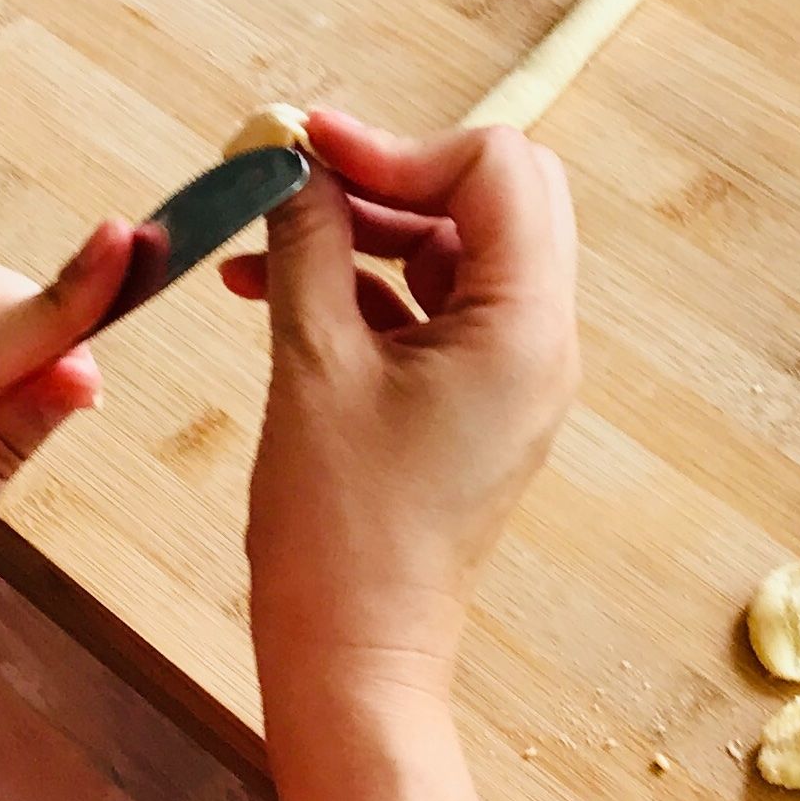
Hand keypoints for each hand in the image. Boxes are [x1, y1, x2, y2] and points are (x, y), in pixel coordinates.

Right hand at [220, 111, 578, 702]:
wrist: (356, 656)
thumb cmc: (340, 530)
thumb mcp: (314, 365)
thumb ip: (308, 244)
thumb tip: (290, 157)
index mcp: (525, 327)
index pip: (495, 170)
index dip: (397, 146)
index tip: (306, 144)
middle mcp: (538, 340)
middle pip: (492, 198)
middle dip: (389, 176)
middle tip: (295, 176)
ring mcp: (508, 371)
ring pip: (452, 248)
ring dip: (363, 228)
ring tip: (261, 237)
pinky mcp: (470, 399)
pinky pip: (427, 306)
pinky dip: (361, 284)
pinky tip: (273, 286)